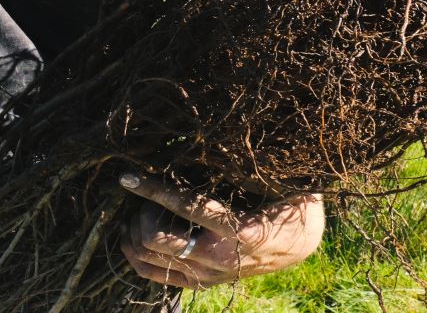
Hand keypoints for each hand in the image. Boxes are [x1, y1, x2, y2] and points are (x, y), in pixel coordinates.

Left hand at [117, 172, 323, 289]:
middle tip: (146, 198)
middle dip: (143, 214)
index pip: (186, 209)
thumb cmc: (286, 202)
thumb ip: (247, 170)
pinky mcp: (199, 283)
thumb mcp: (278, 183)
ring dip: (136, 234)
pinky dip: (136, 255)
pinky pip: (153, 275)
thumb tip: (214, 143)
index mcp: (240, 230)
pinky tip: (134, 235)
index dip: (153, 191)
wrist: (298, 244)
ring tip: (137, 214)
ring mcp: (207, 274)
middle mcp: (219, 258)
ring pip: (149, 259)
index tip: (128, 177)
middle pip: (156, 239)